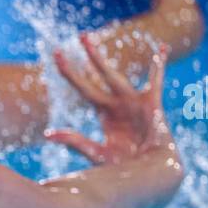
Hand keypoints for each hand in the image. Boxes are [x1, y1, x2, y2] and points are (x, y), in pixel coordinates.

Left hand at [46, 35, 171, 164]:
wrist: (151, 172)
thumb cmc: (124, 167)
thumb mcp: (96, 153)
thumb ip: (74, 141)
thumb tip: (47, 134)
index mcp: (104, 112)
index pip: (83, 88)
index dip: (70, 73)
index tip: (57, 56)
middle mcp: (116, 103)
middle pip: (98, 75)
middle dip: (90, 56)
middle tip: (81, 35)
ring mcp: (133, 102)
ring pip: (116, 75)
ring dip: (103, 59)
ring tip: (100, 41)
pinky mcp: (151, 104)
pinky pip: (155, 80)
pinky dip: (158, 65)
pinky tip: (159, 48)